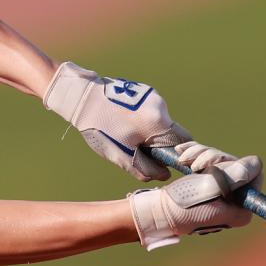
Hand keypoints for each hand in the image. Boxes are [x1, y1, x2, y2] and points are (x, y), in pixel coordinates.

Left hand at [42, 61, 189, 180]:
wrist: (81, 96)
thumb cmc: (100, 128)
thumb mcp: (121, 155)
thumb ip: (145, 169)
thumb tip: (164, 175)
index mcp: (157, 122)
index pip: (184, 142)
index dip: (176, 155)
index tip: (163, 162)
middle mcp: (160, 106)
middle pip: (172, 131)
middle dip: (160, 144)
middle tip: (139, 149)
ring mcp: (152, 95)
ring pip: (160, 121)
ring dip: (150, 131)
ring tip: (125, 132)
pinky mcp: (144, 90)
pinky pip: (151, 111)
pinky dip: (142, 120)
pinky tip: (123, 120)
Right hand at [128, 147, 261, 250]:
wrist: (157, 211)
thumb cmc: (183, 204)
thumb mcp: (210, 188)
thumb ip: (235, 175)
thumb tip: (257, 163)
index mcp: (241, 209)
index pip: (253, 178)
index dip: (235, 165)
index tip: (214, 165)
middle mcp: (234, 203)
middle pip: (235, 167)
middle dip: (213, 159)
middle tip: (195, 166)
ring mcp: (221, 195)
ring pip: (221, 162)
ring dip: (201, 156)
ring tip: (185, 161)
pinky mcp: (207, 187)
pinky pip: (209, 164)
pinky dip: (196, 156)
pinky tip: (182, 155)